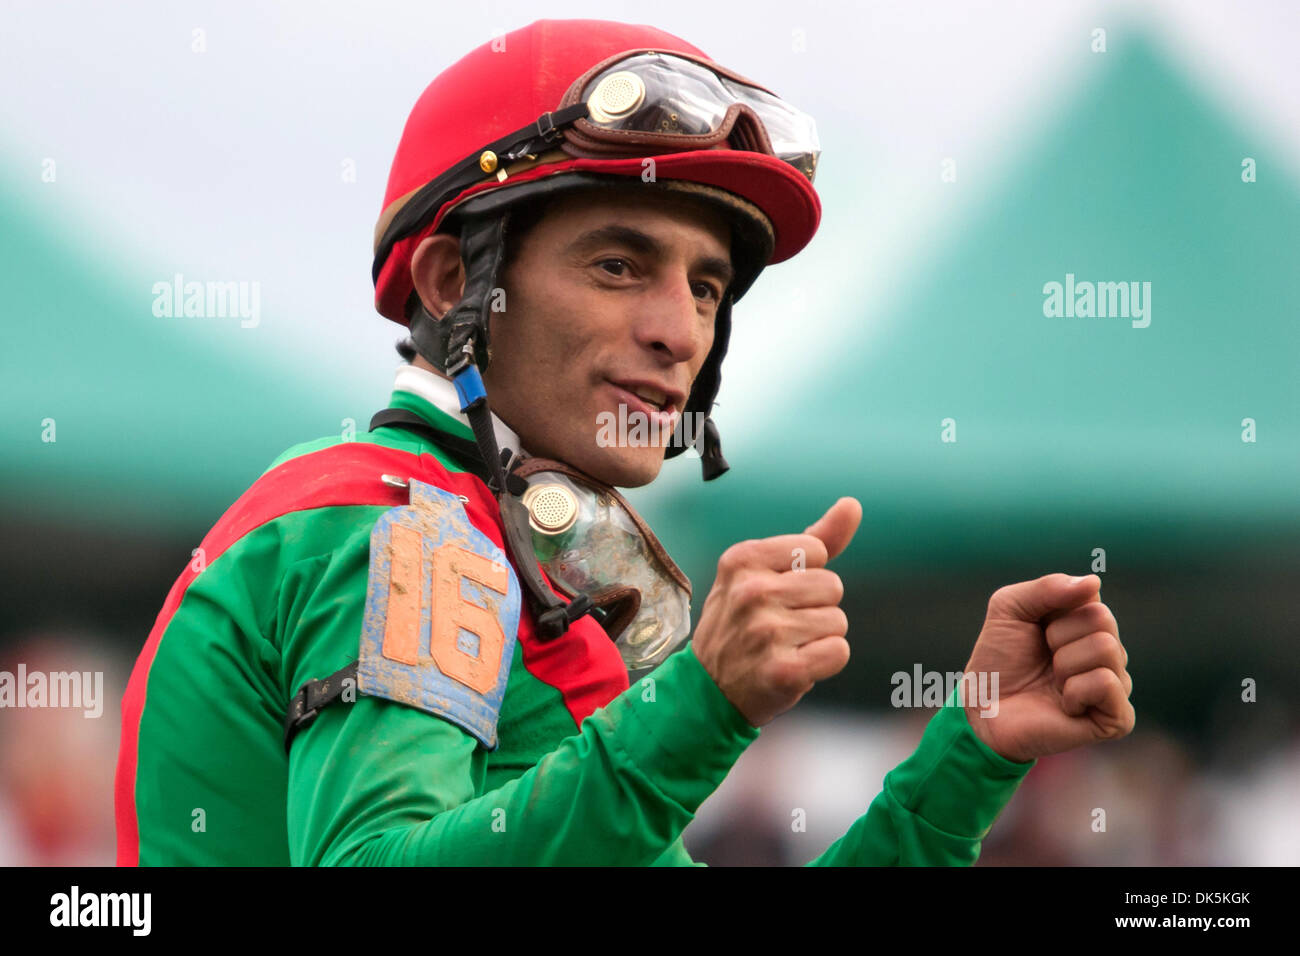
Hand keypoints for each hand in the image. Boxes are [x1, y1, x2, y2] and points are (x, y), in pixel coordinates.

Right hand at [692, 497, 861, 726]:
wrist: (708, 688)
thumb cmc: (741, 623)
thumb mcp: (761, 573)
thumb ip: (813, 538)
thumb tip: (852, 505)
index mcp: (742, 559)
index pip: (816, 550)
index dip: (806, 575)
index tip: (776, 594)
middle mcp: (751, 592)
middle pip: (833, 585)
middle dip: (817, 607)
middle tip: (781, 625)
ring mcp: (766, 632)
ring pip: (838, 621)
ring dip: (820, 637)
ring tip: (785, 646)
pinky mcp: (784, 670)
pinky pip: (839, 651)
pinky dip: (825, 662)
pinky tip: (795, 666)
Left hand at [960, 574, 1134, 762]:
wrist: (984, 708)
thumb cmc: (998, 659)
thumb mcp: (1010, 608)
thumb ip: (1047, 588)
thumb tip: (1093, 582)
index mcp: (1089, 624)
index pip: (1090, 595)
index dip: (1052, 610)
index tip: (1036, 630)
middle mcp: (1109, 652)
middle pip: (1101, 619)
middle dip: (1058, 637)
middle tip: (1043, 660)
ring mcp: (1117, 685)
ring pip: (1105, 648)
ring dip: (1064, 665)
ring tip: (1052, 683)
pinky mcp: (1117, 718)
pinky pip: (1106, 683)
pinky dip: (1074, 691)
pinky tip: (1065, 705)